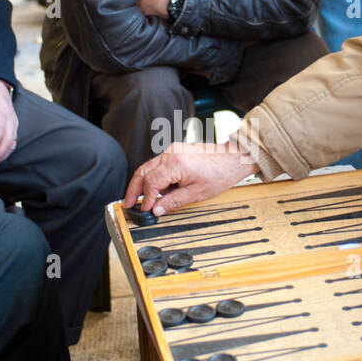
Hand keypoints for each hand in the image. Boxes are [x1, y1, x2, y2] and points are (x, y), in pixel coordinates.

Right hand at [125, 141, 255, 216]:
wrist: (233, 158)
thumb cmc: (220, 173)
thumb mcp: (196, 193)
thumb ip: (173, 202)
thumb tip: (156, 210)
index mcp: (175, 163)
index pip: (151, 182)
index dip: (145, 198)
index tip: (144, 210)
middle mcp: (170, 153)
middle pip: (143, 172)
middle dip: (133, 189)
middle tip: (128, 203)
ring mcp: (172, 150)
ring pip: (148, 168)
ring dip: (143, 184)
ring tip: (140, 199)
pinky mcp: (176, 151)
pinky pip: (159, 165)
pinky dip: (154, 178)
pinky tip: (158, 191)